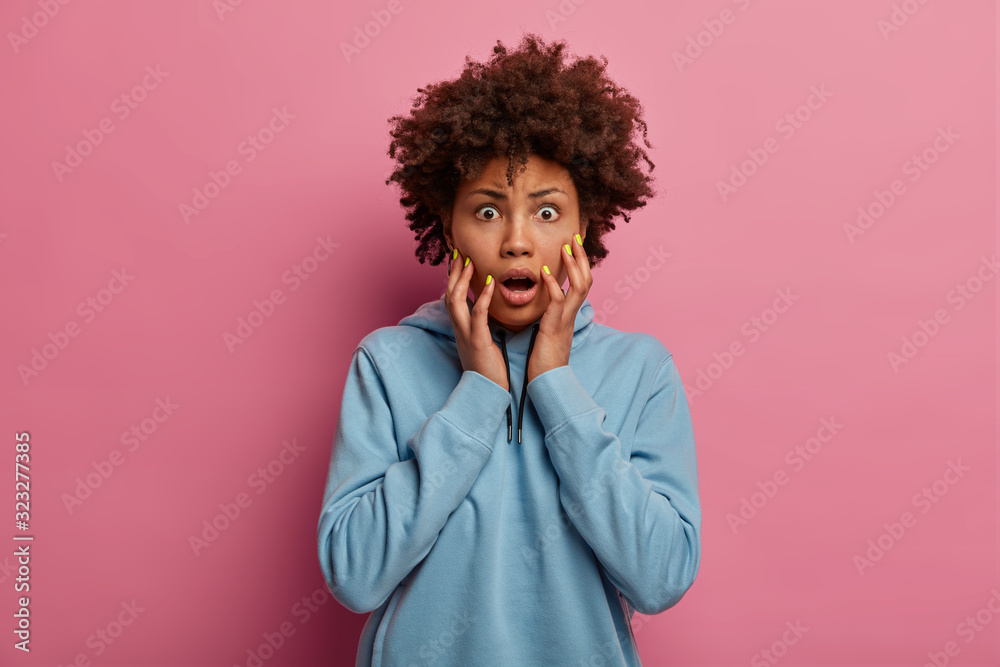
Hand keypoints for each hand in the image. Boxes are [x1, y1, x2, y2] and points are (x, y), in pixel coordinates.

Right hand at [444, 248, 508, 390]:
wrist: (486, 393)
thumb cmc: (489, 371)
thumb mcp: (482, 345)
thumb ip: (481, 329)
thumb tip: (485, 316)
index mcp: (461, 330)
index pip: (453, 299)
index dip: (454, 279)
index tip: (459, 261)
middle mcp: (459, 329)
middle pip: (450, 294)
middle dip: (453, 273)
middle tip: (459, 253)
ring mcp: (466, 335)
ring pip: (456, 301)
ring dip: (462, 280)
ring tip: (469, 262)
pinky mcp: (477, 341)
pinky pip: (477, 315)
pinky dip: (482, 297)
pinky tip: (489, 283)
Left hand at [527, 234, 592, 383]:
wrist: (548, 384)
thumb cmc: (544, 362)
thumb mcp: (548, 334)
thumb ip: (548, 318)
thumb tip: (544, 306)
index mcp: (568, 316)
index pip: (580, 285)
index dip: (579, 265)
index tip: (573, 246)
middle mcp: (571, 316)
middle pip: (586, 280)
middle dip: (581, 258)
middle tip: (575, 238)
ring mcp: (565, 321)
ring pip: (579, 287)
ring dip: (573, 265)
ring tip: (567, 247)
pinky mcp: (554, 327)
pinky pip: (558, 302)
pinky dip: (552, 285)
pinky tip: (542, 272)